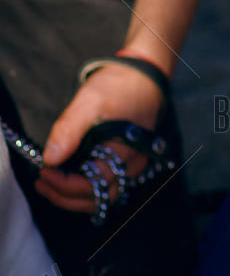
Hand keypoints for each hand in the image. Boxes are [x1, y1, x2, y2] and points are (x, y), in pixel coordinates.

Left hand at [36, 64, 163, 214]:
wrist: (141, 78)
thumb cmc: (118, 88)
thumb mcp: (88, 102)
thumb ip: (69, 131)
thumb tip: (50, 159)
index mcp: (126, 151)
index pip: (94, 183)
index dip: (65, 184)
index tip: (43, 171)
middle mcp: (133, 164)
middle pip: (100, 197)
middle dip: (66, 196)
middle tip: (41, 183)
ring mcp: (132, 165)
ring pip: (103, 196)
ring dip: (74, 197)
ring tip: (48, 184)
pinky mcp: (126, 162)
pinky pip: (106, 185)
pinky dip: (84, 189)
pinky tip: (66, 178)